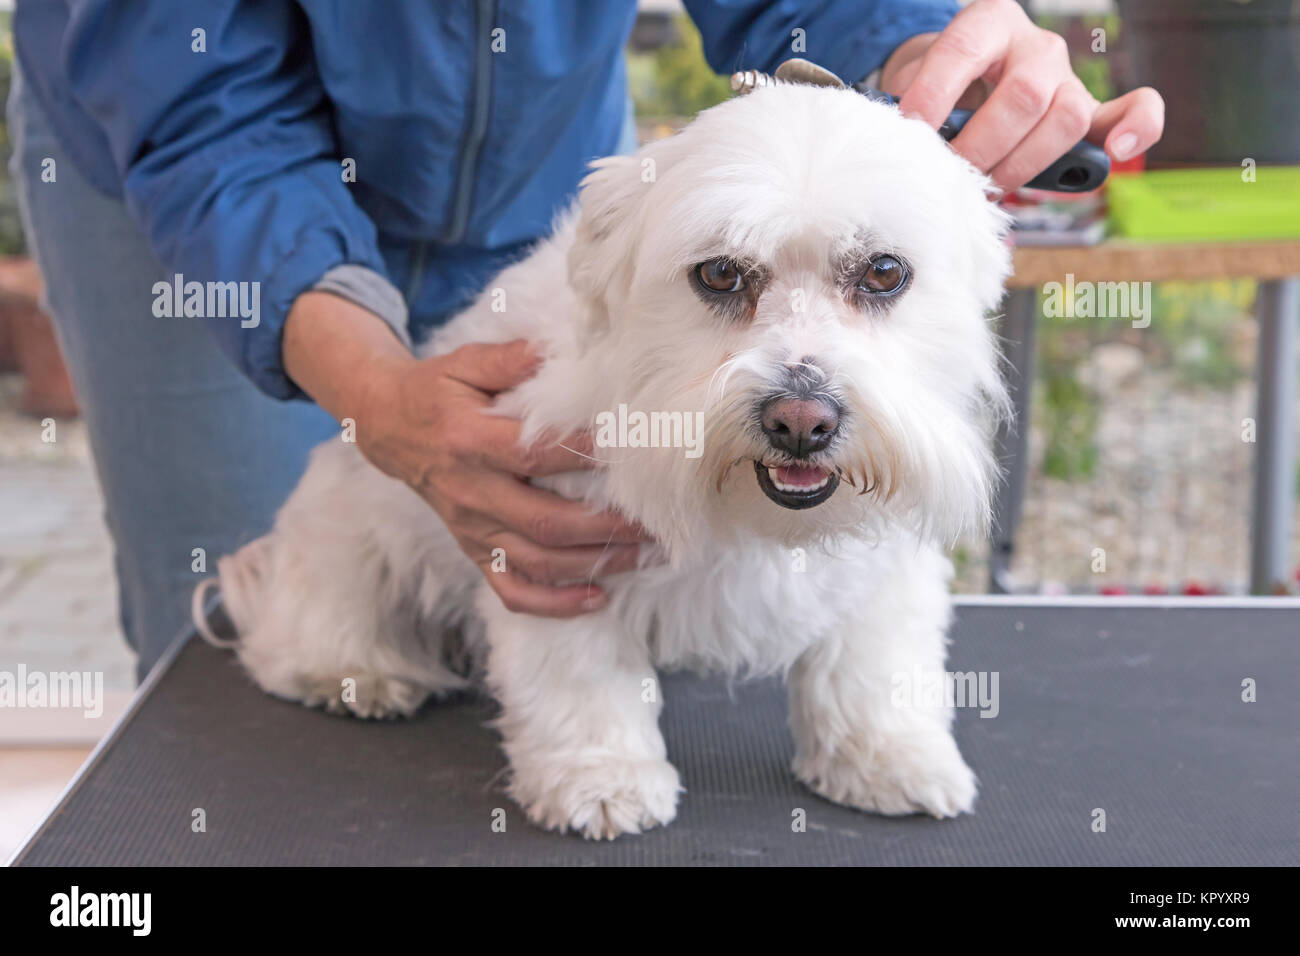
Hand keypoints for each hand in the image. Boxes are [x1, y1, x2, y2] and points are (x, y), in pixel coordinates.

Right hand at [283, 293, 646, 616]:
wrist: (386, 426)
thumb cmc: (438, 390)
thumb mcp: (467, 362)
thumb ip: (515, 358)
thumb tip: (570, 351)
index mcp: (469, 441)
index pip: (536, 455)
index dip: (586, 458)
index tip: (634, 455)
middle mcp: (470, 492)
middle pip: (546, 523)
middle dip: (608, 527)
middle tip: (658, 522)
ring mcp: (470, 528)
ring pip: (538, 562)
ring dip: (596, 565)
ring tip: (647, 557)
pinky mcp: (472, 550)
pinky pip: (511, 589)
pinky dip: (554, 603)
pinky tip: (597, 598)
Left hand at [881, 0, 1163, 190]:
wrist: (961, 81)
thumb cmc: (937, 87)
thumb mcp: (913, 85)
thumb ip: (914, 108)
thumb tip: (910, 148)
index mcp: (987, 22)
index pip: (963, 50)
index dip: (935, 94)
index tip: (912, 130)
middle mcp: (1035, 45)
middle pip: (1022, 96)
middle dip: (981, 147)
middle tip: (951, 174)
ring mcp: (1067, 77)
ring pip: (1066, 117)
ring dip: (1022, 163)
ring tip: (987, 185)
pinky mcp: (1089, 112)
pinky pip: (1132, 111)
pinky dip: (1136, 128)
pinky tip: (1115, 151)